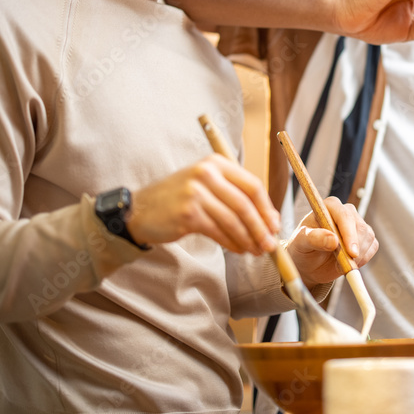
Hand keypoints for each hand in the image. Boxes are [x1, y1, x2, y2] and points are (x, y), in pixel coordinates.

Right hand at [125, 154, 279, 254]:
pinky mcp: (188, 213)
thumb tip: (268, 218)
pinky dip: (232, 243)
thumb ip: (233, 195)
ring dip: (248, 238)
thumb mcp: (205, 186)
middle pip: (245, 203)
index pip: (251, 185)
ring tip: (255, 251)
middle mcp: (206, 173)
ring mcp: (196, 192)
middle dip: (260, 227)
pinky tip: (238, 250)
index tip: (274, 225)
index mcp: (215, 163)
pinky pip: (218, 231)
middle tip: (269, 244)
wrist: (139, 210)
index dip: (267, 207)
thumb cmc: (177, 200)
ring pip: (233, 220)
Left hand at [285, 196, 377, 285]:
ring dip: (358, 255)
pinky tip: (349, 263)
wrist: (310, 263)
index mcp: (329, 206)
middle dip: (355, 248)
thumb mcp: (301, 243)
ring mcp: (357, 224)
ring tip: (339, 264)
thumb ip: (314, 239)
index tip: (351, 252)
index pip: (344, 215)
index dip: (349, 234)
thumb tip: (333, 240)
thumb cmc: (302, 248)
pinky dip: (364, 258)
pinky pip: (373, 246)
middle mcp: (345, 212)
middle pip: (360, 226)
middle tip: (345, 265)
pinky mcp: (365, 237)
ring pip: (368, 236)